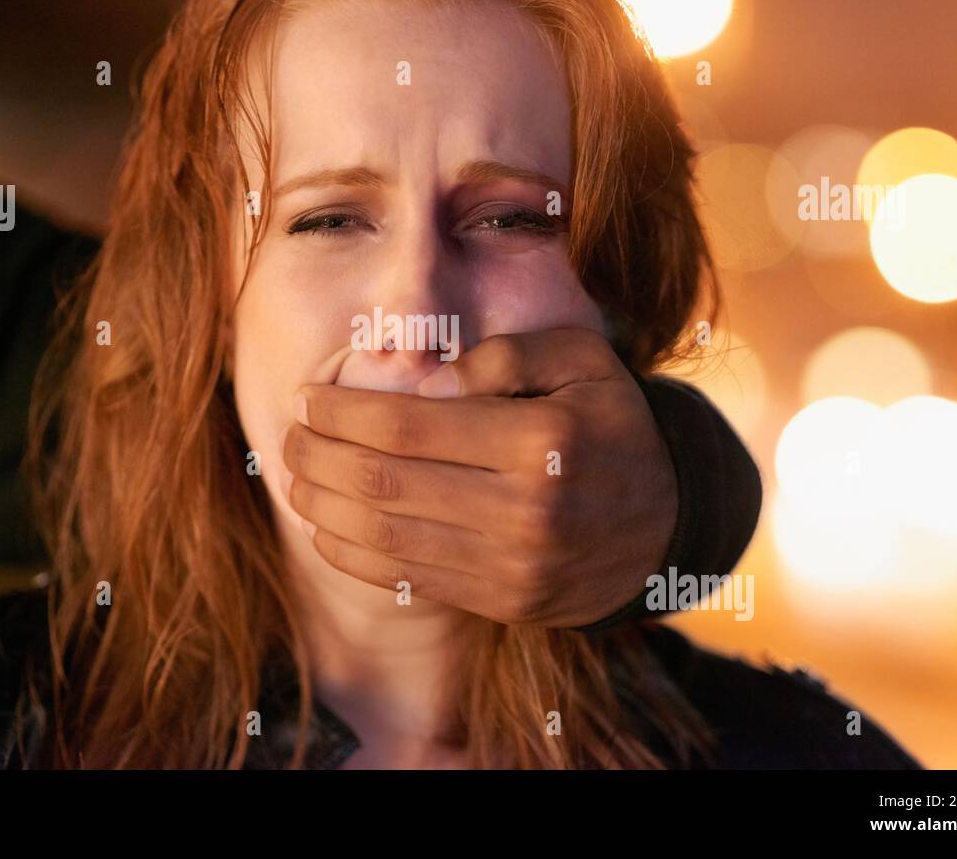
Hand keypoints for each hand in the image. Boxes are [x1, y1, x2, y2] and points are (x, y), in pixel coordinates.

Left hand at [281, 327, 676, 627]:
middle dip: (318, 457)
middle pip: (383, 484)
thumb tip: (427, 382)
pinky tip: (328, 526)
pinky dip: (354, 555)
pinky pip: (408, 580)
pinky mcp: (504, 601)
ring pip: (385, 539)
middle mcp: (523, 510)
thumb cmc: (610, 425)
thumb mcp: (582, 361)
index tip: (309, 399)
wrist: (666, 524)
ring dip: (323, 507)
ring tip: (297, 478)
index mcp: (539, 441)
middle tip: (290, 436)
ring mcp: (512, 566)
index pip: (407, 425)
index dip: (341, 412)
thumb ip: (507, 355)